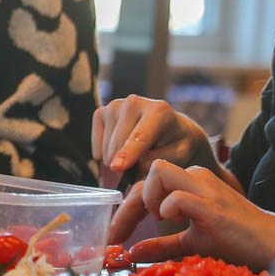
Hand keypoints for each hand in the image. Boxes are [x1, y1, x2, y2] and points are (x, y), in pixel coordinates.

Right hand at [92, 96, 219, 182]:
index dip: (128, 153)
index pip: (140, 136)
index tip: (116, 168)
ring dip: (114, 158)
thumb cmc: (176, 144)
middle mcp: (134, 102)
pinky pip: (96, 139)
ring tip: (130, 159)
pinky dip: (103, 151)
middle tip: (132, 172)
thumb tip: (136, 163)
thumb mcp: (179, 155)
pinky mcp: (103, 112)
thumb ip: (158, 159)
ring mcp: (116, 105)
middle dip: (122, 162)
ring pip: (107, 143)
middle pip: (119, 141)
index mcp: (159, 111)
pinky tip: (116, 153)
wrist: (170, 128)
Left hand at [110, 159, 274, 269]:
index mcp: (191, 182)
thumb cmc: (235, 240)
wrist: (272, 242)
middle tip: (136, 228)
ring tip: (166, 221)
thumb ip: (162, 245)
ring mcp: (205, 189)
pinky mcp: (212, 206)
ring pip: (159, 171)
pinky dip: (168, 211)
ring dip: (152, 198)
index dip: (126, 210)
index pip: (149, 183)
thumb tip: (131, 254)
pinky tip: (179, 223)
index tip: (115, 235)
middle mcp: (196, 178)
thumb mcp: (191, 242)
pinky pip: (177, 196)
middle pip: (150, 168)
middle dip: (133, 201)